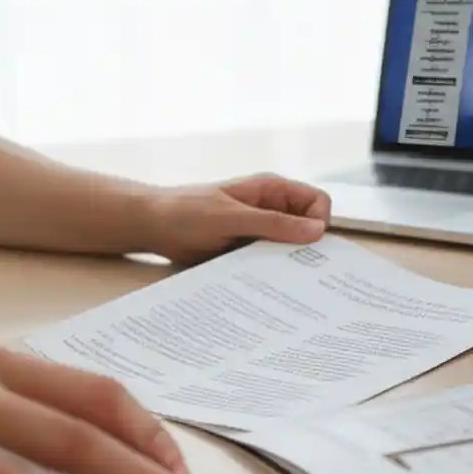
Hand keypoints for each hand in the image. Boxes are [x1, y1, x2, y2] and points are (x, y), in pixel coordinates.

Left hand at [146, 173, 331, 263]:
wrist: (153, 225)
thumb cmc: (187, 212)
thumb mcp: (232, 217)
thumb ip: (274, 224)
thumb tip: (317, 231)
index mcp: (272, 190)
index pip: (317, 202)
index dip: (319, 223)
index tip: (307, 246)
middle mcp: (271, 208)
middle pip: (307, 227)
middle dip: (306, 248)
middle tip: (297, 271)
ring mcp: (260, 229)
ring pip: (290, 247)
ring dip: (287, 263)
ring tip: (277, 280)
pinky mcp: (247, 248)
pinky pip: (270, 261)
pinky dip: (271, 272)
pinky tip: (263, 283)